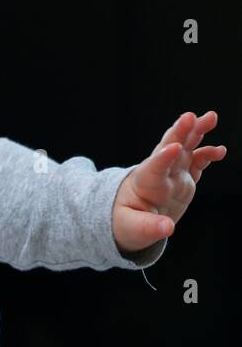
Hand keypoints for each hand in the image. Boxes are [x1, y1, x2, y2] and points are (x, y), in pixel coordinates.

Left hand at [112, 111, 225, 254]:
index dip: (163, 158)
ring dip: (196, 132)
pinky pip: (196, 163)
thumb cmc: (126, 224)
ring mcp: (172, 174)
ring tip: (210, 117)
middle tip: (190, 116)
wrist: (129, 219)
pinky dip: (207, 155)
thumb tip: (168, 228)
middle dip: (180, 132)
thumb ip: (149, 227)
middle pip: (169, 148)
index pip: (153, 168)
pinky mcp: (183, 178)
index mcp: (144, 184)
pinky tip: (220, 150)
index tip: (173, 147)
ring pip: (185, 148)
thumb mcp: (132, 230)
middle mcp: (159, 174)